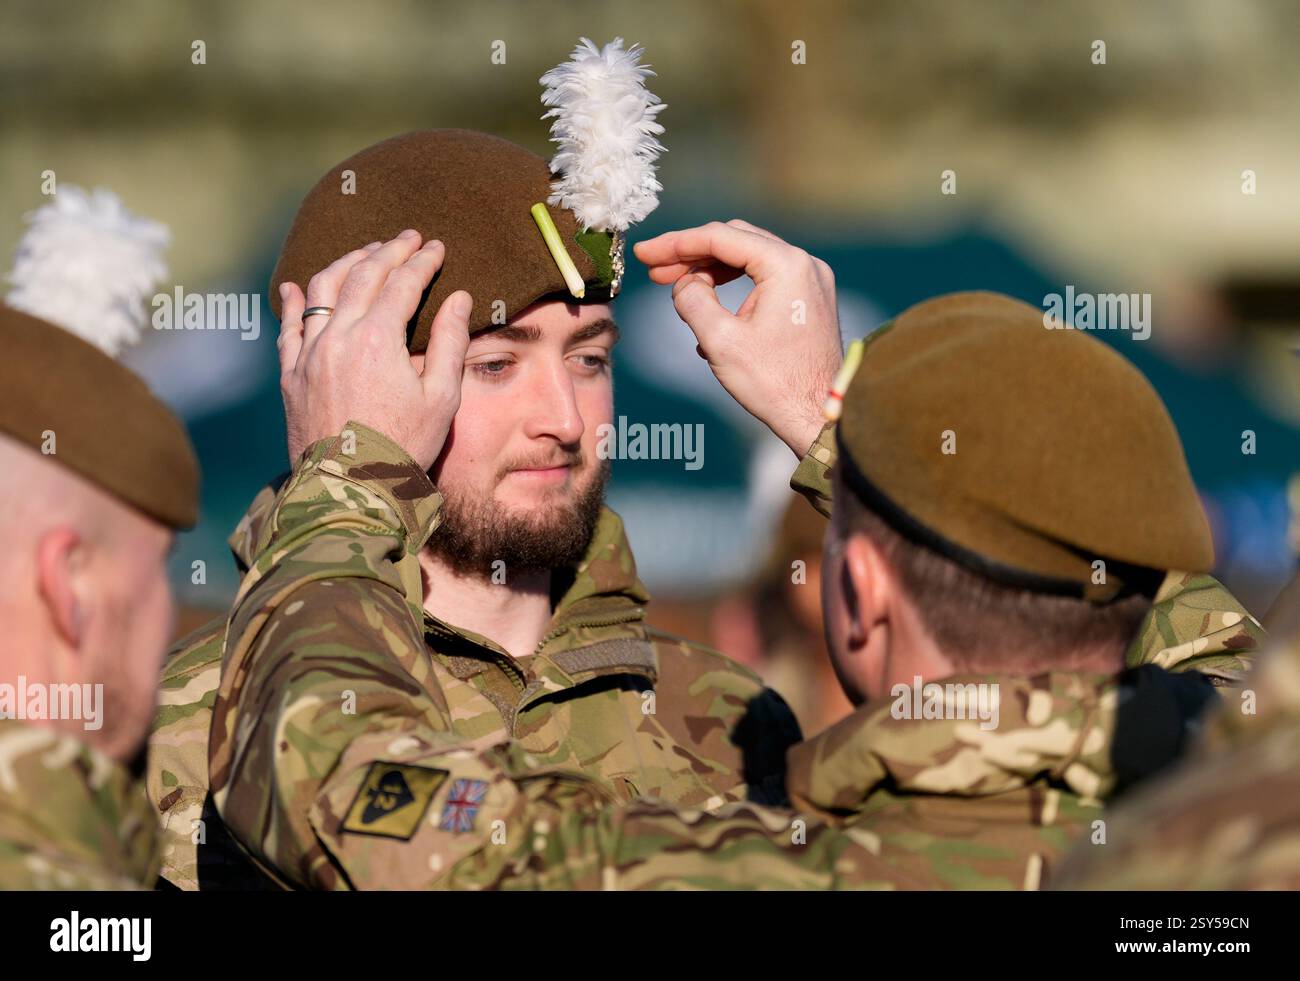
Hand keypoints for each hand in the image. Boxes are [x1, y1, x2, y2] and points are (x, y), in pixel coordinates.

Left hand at [277, 230, 471, 470]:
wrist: (351, 491)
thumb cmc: (403, 447)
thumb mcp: (441, 398)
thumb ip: (448, 342)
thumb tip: (458, 298)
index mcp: (378, 339)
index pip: (402, 283)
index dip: (421, 261)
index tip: (435, 248)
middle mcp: (338, 336)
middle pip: (362, 276)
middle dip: (387, 251)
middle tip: (407, 239)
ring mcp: (309, 355)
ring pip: (320, 291)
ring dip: (344, 264)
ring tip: (363, 254)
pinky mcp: (290, 377)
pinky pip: (288, 328)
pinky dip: (293, 302)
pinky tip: (296, 287)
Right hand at [633, 219, 842, 457]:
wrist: (821, 416)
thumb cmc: (776, 384)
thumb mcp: (720, 341)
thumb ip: (693, 301)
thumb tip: (685, 284)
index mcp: (787, 266)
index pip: (720, 238)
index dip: (676, 244)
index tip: (645, 254)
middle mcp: (804, 264)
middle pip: (735, 242)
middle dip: (692, 255)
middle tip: (655, 271)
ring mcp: (811, 281)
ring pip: (749, 260)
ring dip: (711, 272)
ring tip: (677, 289)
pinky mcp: (809, 300)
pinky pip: (764, 281)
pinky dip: (733, 288)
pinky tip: (708, 313)